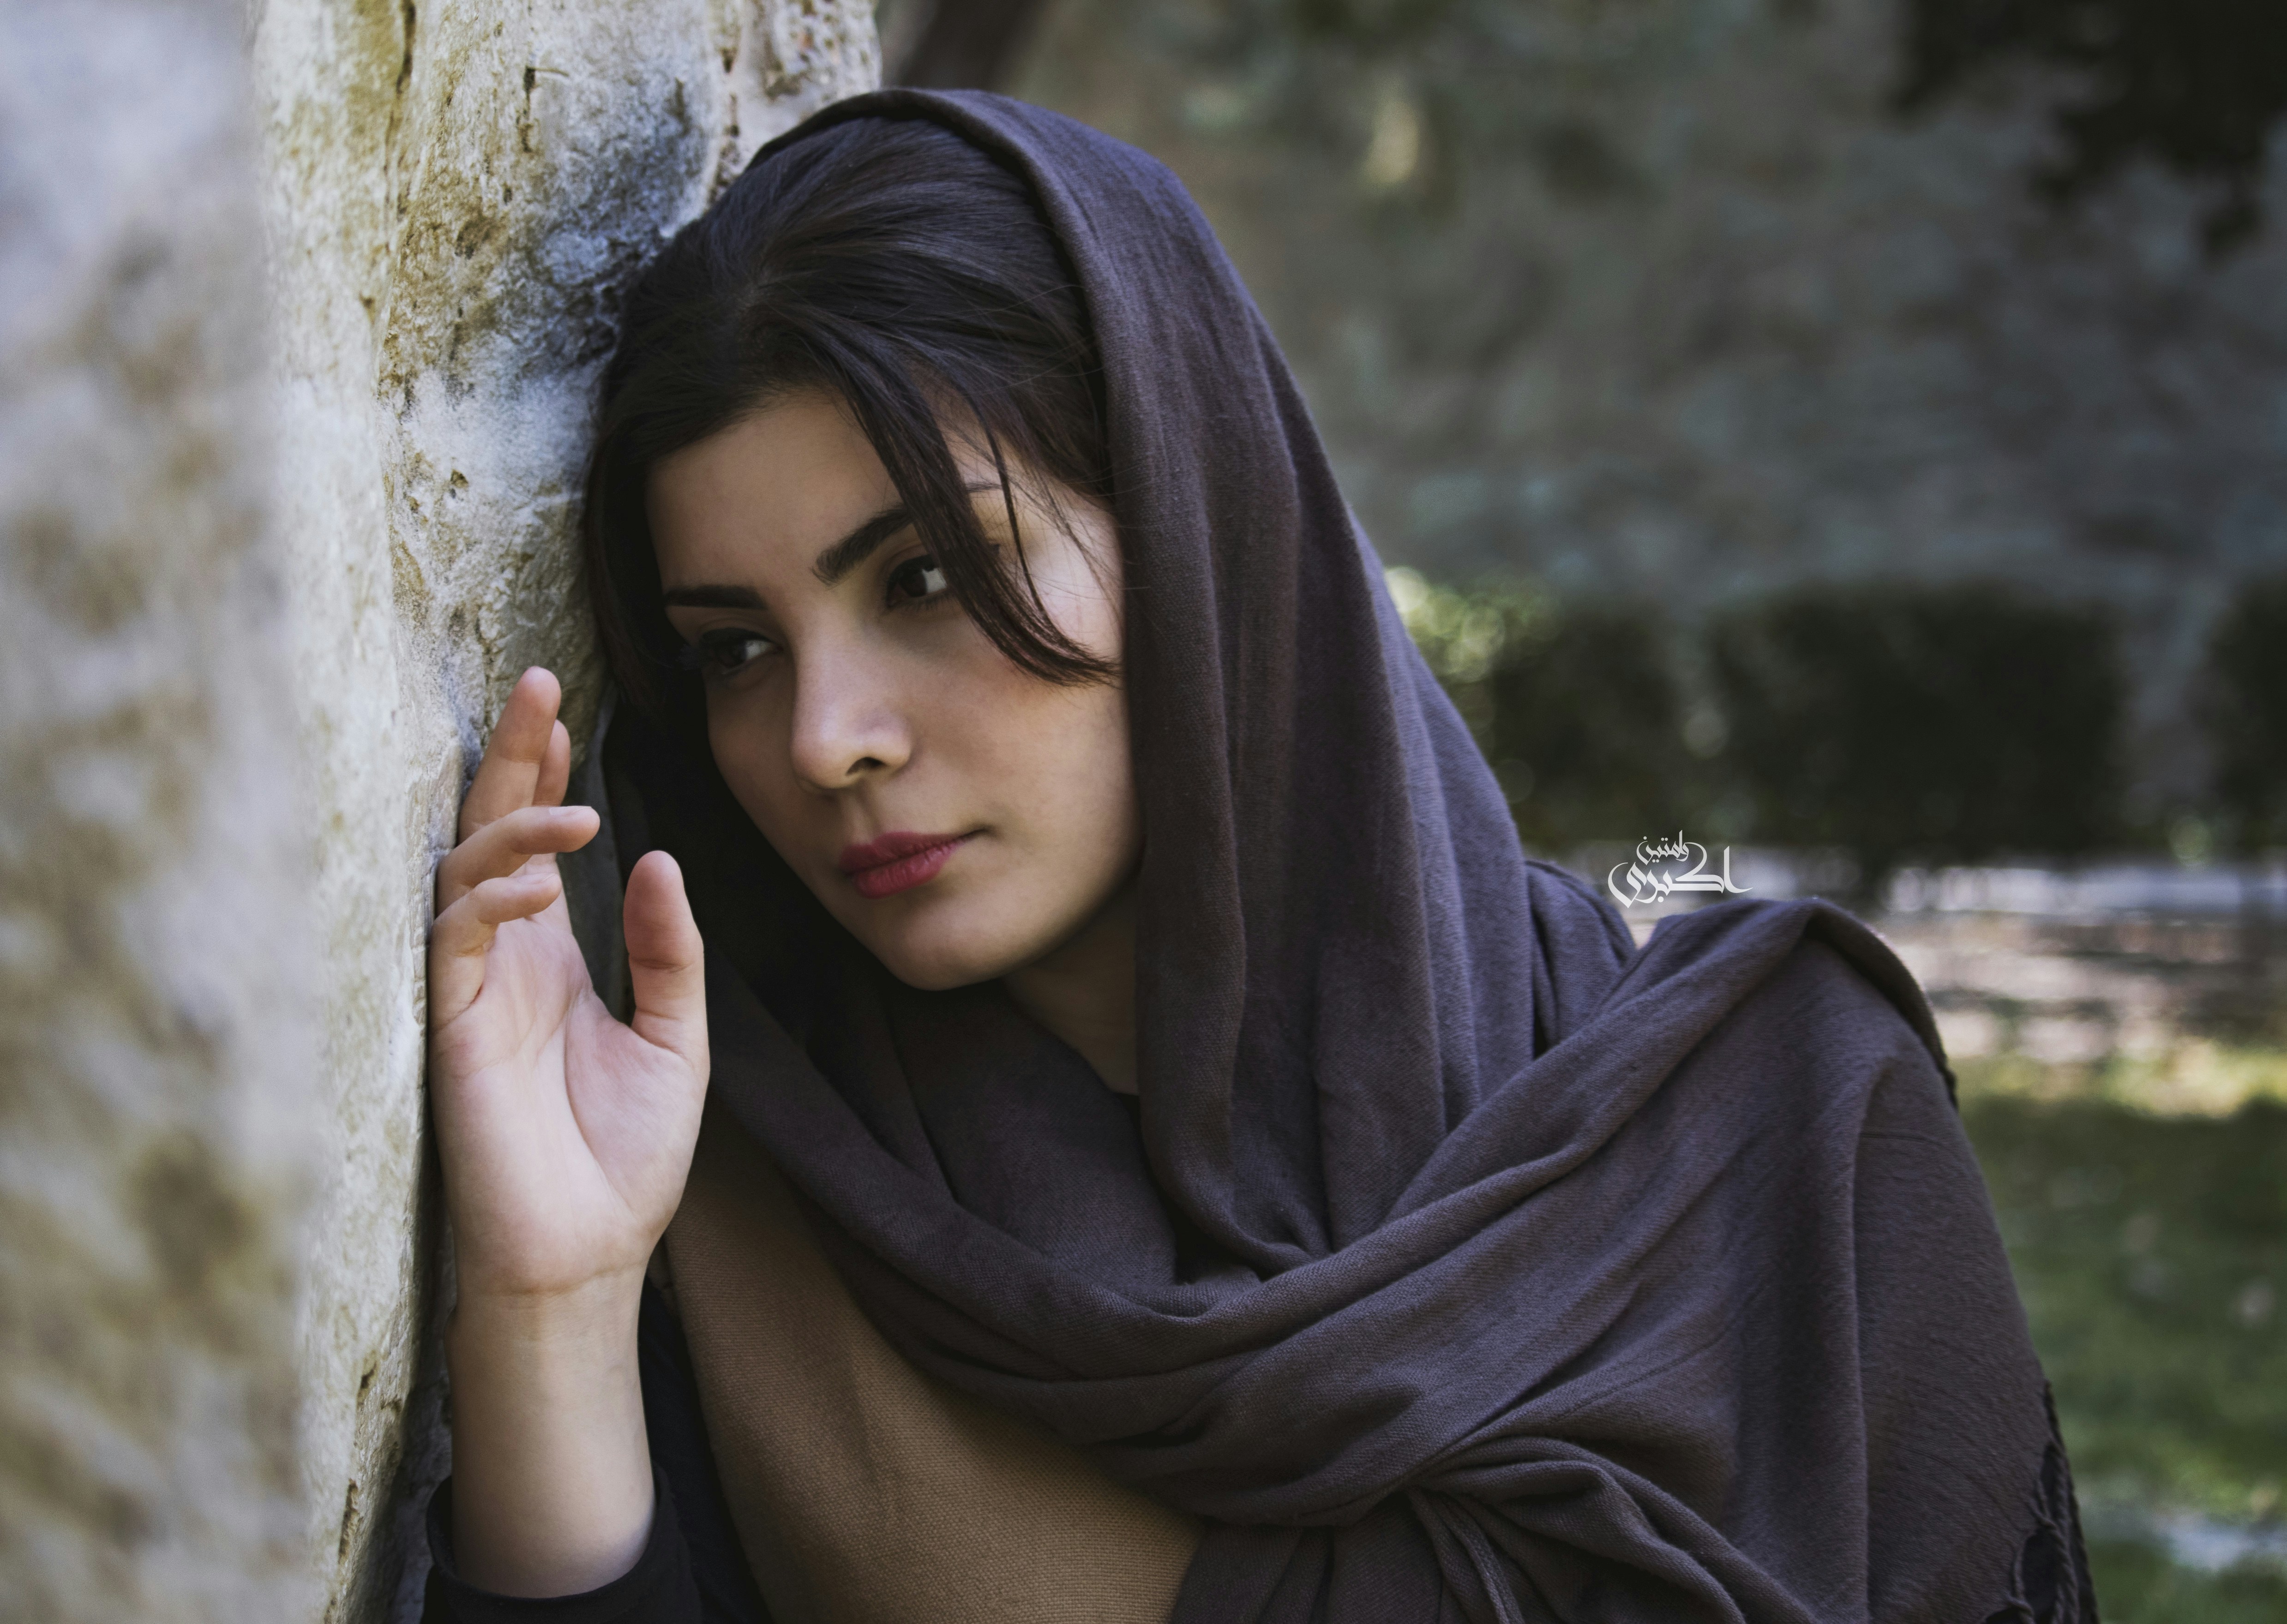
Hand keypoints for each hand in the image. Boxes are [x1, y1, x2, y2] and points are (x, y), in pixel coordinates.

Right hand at [427, 667, 707, 1306]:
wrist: (590, 1251)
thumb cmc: (626, 1155)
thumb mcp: (676, 1036)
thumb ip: (667, 948)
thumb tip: (654, 858)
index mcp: (551, 959)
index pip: (539, 845)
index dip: (546, 776)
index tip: (564, 711)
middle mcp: (503, 962)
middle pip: (490, 834)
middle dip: (510, 760)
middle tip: (537, 688)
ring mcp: (470, 991)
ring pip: (461, 873)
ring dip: (512, 830)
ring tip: (571, 816)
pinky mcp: (448, 1028)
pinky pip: (449, 940)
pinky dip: (487, 901)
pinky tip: (538, 888)